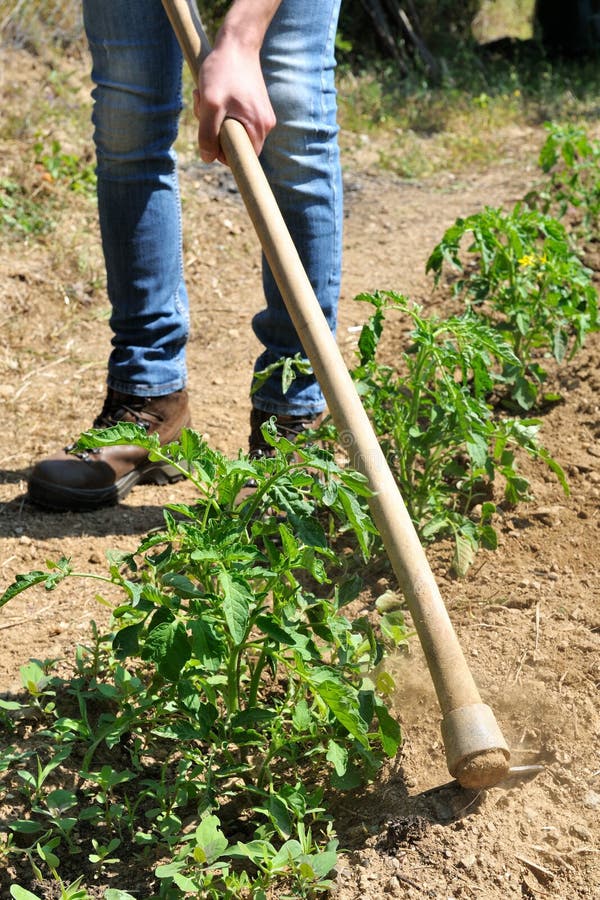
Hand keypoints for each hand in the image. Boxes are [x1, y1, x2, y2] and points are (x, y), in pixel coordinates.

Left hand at [194, 39, 275, 164]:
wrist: (237, 42)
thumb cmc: (224, 70)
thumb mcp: (210, 104)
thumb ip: (207, 134)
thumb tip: (207, 158)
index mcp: (259, 128)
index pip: (242, 158)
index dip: (222, 152)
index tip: (210, 132)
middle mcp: (265, 124)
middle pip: (236, 144)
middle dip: (215, 131)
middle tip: (205, 108)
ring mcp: (261, 115)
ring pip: (233, 130)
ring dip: (215, 119)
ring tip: (208, 97)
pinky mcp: (255, 106)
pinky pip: (236, 119)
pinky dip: (221, 110)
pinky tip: (215, 93)